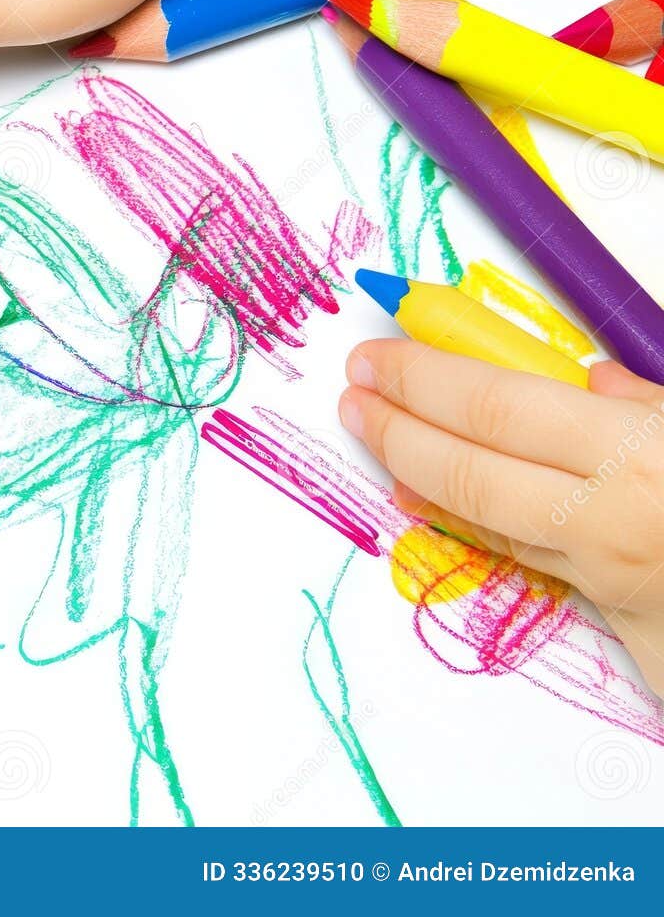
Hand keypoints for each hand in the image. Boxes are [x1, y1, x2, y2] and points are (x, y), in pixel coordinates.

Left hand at [340, 338, 663, 695]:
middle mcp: (613, 525)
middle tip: (352, 390)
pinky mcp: (634, 635)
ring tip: (379, 439)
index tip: (375, 350)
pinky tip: (446, 508)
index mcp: (643, 456)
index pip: (494, 406)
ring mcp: (618, 588)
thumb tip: (591, 381)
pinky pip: (542, 567)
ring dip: (420, 477)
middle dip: (394, 425)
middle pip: (467, 469)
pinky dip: (485, 530)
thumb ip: (658, 398)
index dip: (423, 374)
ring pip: (491, 526)